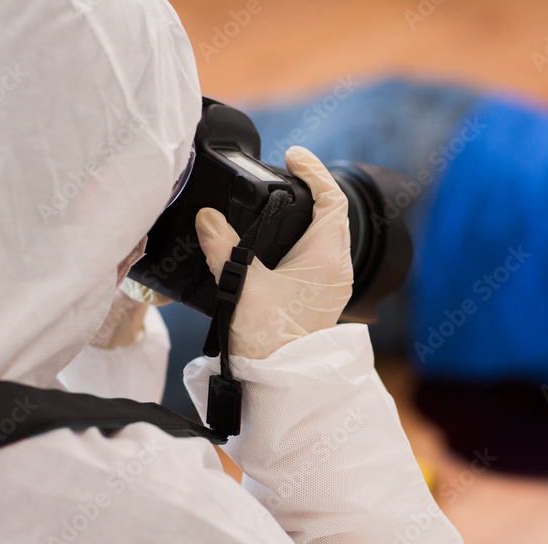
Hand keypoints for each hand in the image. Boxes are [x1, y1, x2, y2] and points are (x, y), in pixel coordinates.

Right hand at [195, 146, 352, 358]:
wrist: (278, 384)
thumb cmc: (268, 341)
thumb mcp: (240, 288)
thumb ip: (223, 247)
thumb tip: (208, 218)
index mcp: (327, 259)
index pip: (333, 200)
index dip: (315, 171)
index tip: (293, 156)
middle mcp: (339, 269)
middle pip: (334, 214)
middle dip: (313, 189)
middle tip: (286, 173)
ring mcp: (334, 285)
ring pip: (330, 235)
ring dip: (310, 215)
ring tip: (281, 200)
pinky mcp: (324, 297)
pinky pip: (322, 255)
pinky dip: (306, 238)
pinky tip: (281, 240)